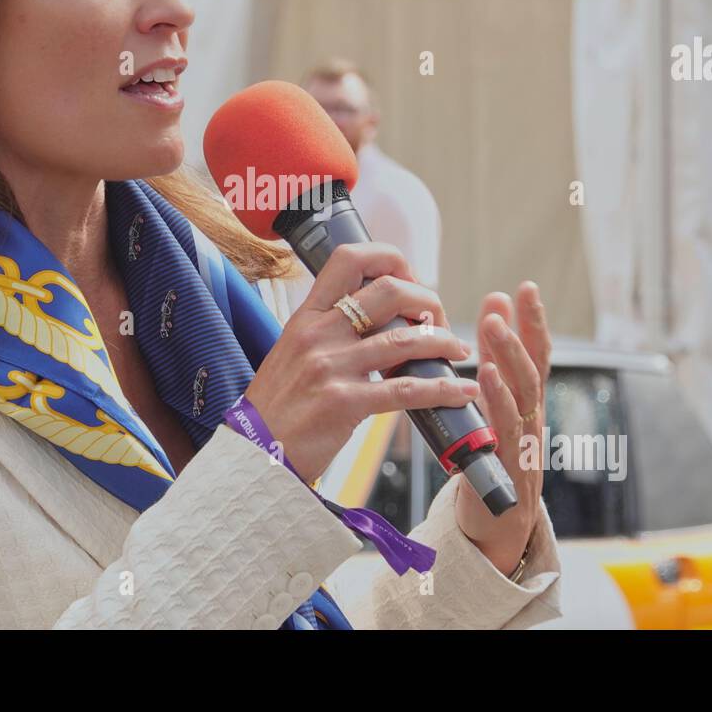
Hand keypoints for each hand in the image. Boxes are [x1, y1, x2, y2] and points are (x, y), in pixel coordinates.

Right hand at [246, 242, 477, 481]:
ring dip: (443, 343)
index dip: (389, 258)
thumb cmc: (277, 407)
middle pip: (389, 290)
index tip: (409, 278)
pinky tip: (460, 391)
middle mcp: (318, 334)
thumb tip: (371, 319)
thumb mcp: (291, 353)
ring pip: (406, 340)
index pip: (348, 259)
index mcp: (306, 316)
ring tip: (456, 351)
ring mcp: (331, 367)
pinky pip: (406, 390)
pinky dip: (442, 389)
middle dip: (426, 300)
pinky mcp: (344, 403)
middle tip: (436, 320)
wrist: (252, 453)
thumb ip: (326, 332)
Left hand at [453, 282, 550, 576]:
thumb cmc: (493, 459)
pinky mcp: (509, 467)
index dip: (532, 321)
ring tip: (493, 325)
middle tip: (509, 297)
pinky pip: (505, 428)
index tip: (524, 287)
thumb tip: (493, 307)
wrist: (496, 526)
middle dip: (525, 330)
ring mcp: (524, 443)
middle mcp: (531, 419)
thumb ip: (496, 359)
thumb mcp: (495, 407)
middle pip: (536, 368)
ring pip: (523, 393)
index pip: (535, 354)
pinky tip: (485, 375)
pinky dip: (497, 399)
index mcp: (526, 403)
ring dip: (509, 357)